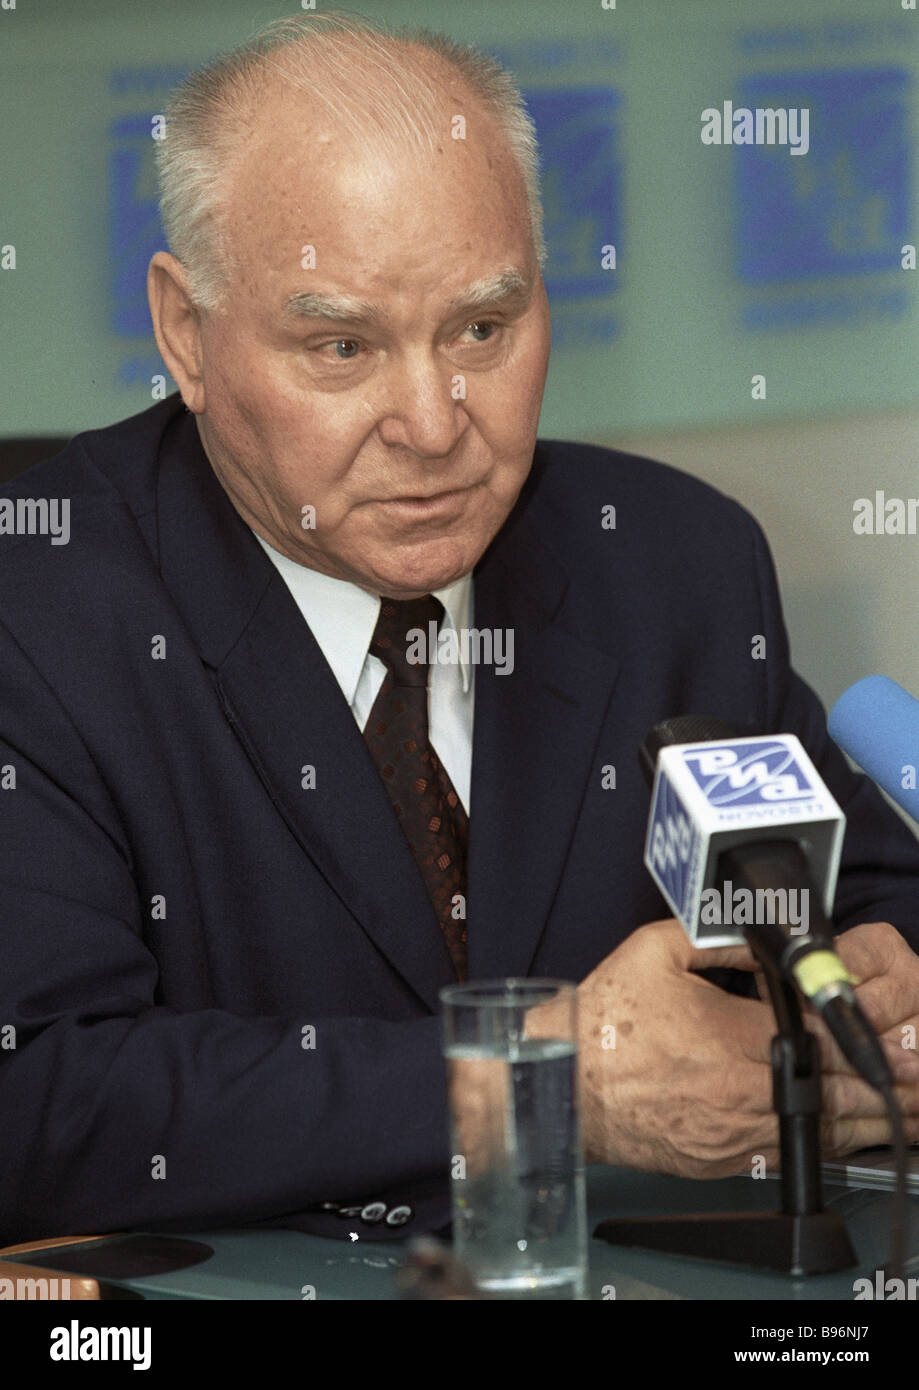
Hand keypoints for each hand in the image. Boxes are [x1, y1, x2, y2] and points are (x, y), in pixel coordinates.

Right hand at [566, 918, 918, 1178]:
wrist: (564, 1085)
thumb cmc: (605, 1022)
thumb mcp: (658, 951)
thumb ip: (721, 939)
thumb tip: (765, 940)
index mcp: (729, 1038)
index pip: (817, 1037)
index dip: (863, 1034)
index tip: (893, 1029)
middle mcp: (739, 1092)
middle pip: (834, 1090)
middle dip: (881, 1080)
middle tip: (913, 1068)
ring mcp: (734, 1134)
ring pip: (820, 1128)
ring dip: (866, 1115)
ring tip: (899, 1102)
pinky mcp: (724, 1160)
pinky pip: (789, 1149)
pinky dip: (826, 1137)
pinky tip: (849, 1125)